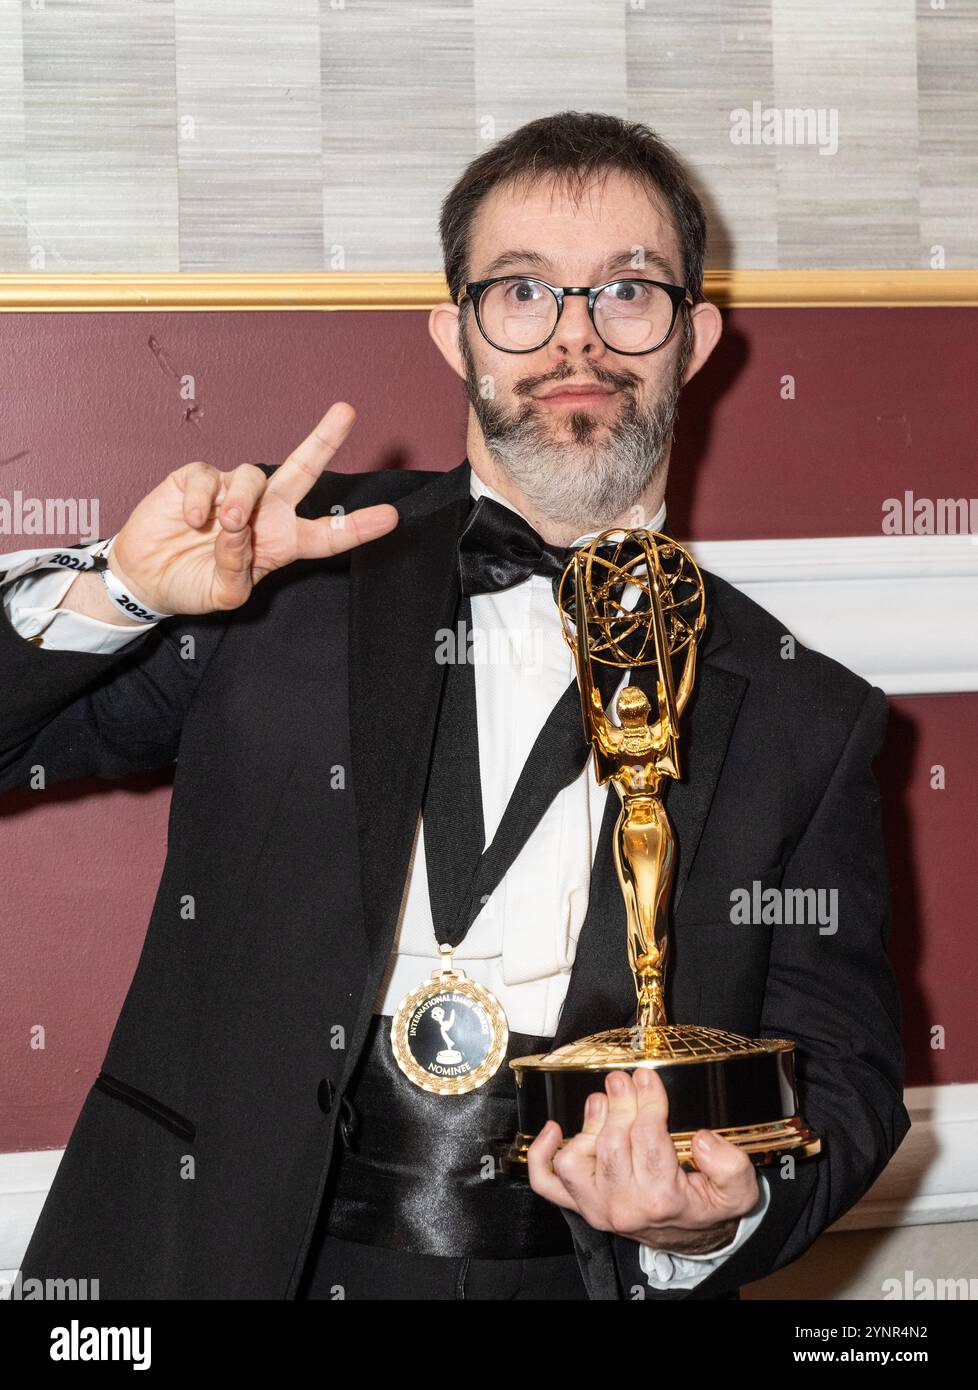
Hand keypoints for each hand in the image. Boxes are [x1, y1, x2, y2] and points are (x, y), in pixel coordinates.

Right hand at [108, 402, 397, 616]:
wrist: (146, 577)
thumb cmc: (193, 583)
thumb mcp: (224, 594)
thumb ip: (237, 572)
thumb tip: (235, 531)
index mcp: (280, 542)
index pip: (325, 534)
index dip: (357, 527)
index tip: (391, 518)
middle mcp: (263, 511)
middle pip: (301, 471)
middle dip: (323, 440)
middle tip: (346, 412)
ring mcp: (231, 491)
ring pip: (252, 477)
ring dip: (241, 503)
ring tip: (226, 525)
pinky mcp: (197, 480)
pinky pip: (209, 477)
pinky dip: (203, 499)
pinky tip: (194, 520)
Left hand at [526, 1066, 759, 1254]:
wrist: (691, 1237)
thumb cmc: (709, 1207)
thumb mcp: (739, 1190)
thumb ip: (730, 1165)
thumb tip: (702, 1139)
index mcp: (663, 1199)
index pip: (647, 1137)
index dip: (647, 1100)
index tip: (647, 1076)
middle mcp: (624, 1207)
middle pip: (611, 1142)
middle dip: (620, 1103)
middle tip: (625, 1079)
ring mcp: (597, 1207)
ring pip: (575, 1159)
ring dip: (589, 1124)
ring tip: (605, 1102)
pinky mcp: (581, 1205)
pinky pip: (548, 1184)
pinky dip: (542, 1155)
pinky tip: (553, 1129)